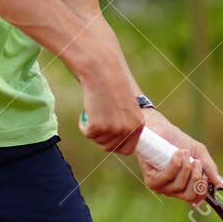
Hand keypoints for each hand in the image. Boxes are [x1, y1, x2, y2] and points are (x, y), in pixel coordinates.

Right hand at [77, 37, 143, 154]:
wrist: (103, 72)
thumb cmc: (113, 86)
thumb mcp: (126, 107)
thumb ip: (126, 124)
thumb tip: (118, 140)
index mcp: (139, 125)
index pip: (128, 149)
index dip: (116, 145)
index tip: (108, 137)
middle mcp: (128, 130)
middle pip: (110, 147)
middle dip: (101, 137)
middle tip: (98, 120)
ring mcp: (113, 129)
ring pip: (98, 141)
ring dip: (93, 129)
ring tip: (95, 111)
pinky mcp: (98, 127)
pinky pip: (87, 133)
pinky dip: (84, 125)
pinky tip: (88, 110)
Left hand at [136, 110, 222, 207]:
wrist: (161, 129)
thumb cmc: (179, 142)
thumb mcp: (199, 154)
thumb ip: (210, 169)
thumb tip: (220, 184)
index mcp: (186, 186)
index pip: (197, 198)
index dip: (203, 189)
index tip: (205, 175)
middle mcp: (174, 190)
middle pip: (189, 195)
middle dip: (196, 178)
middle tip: (196, 162)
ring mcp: (162, 187)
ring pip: (179, 186)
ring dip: (185, 167)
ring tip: (184, 152)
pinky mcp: (152, 180)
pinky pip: (166, 178)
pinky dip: (175, 165)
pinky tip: (177, 154)